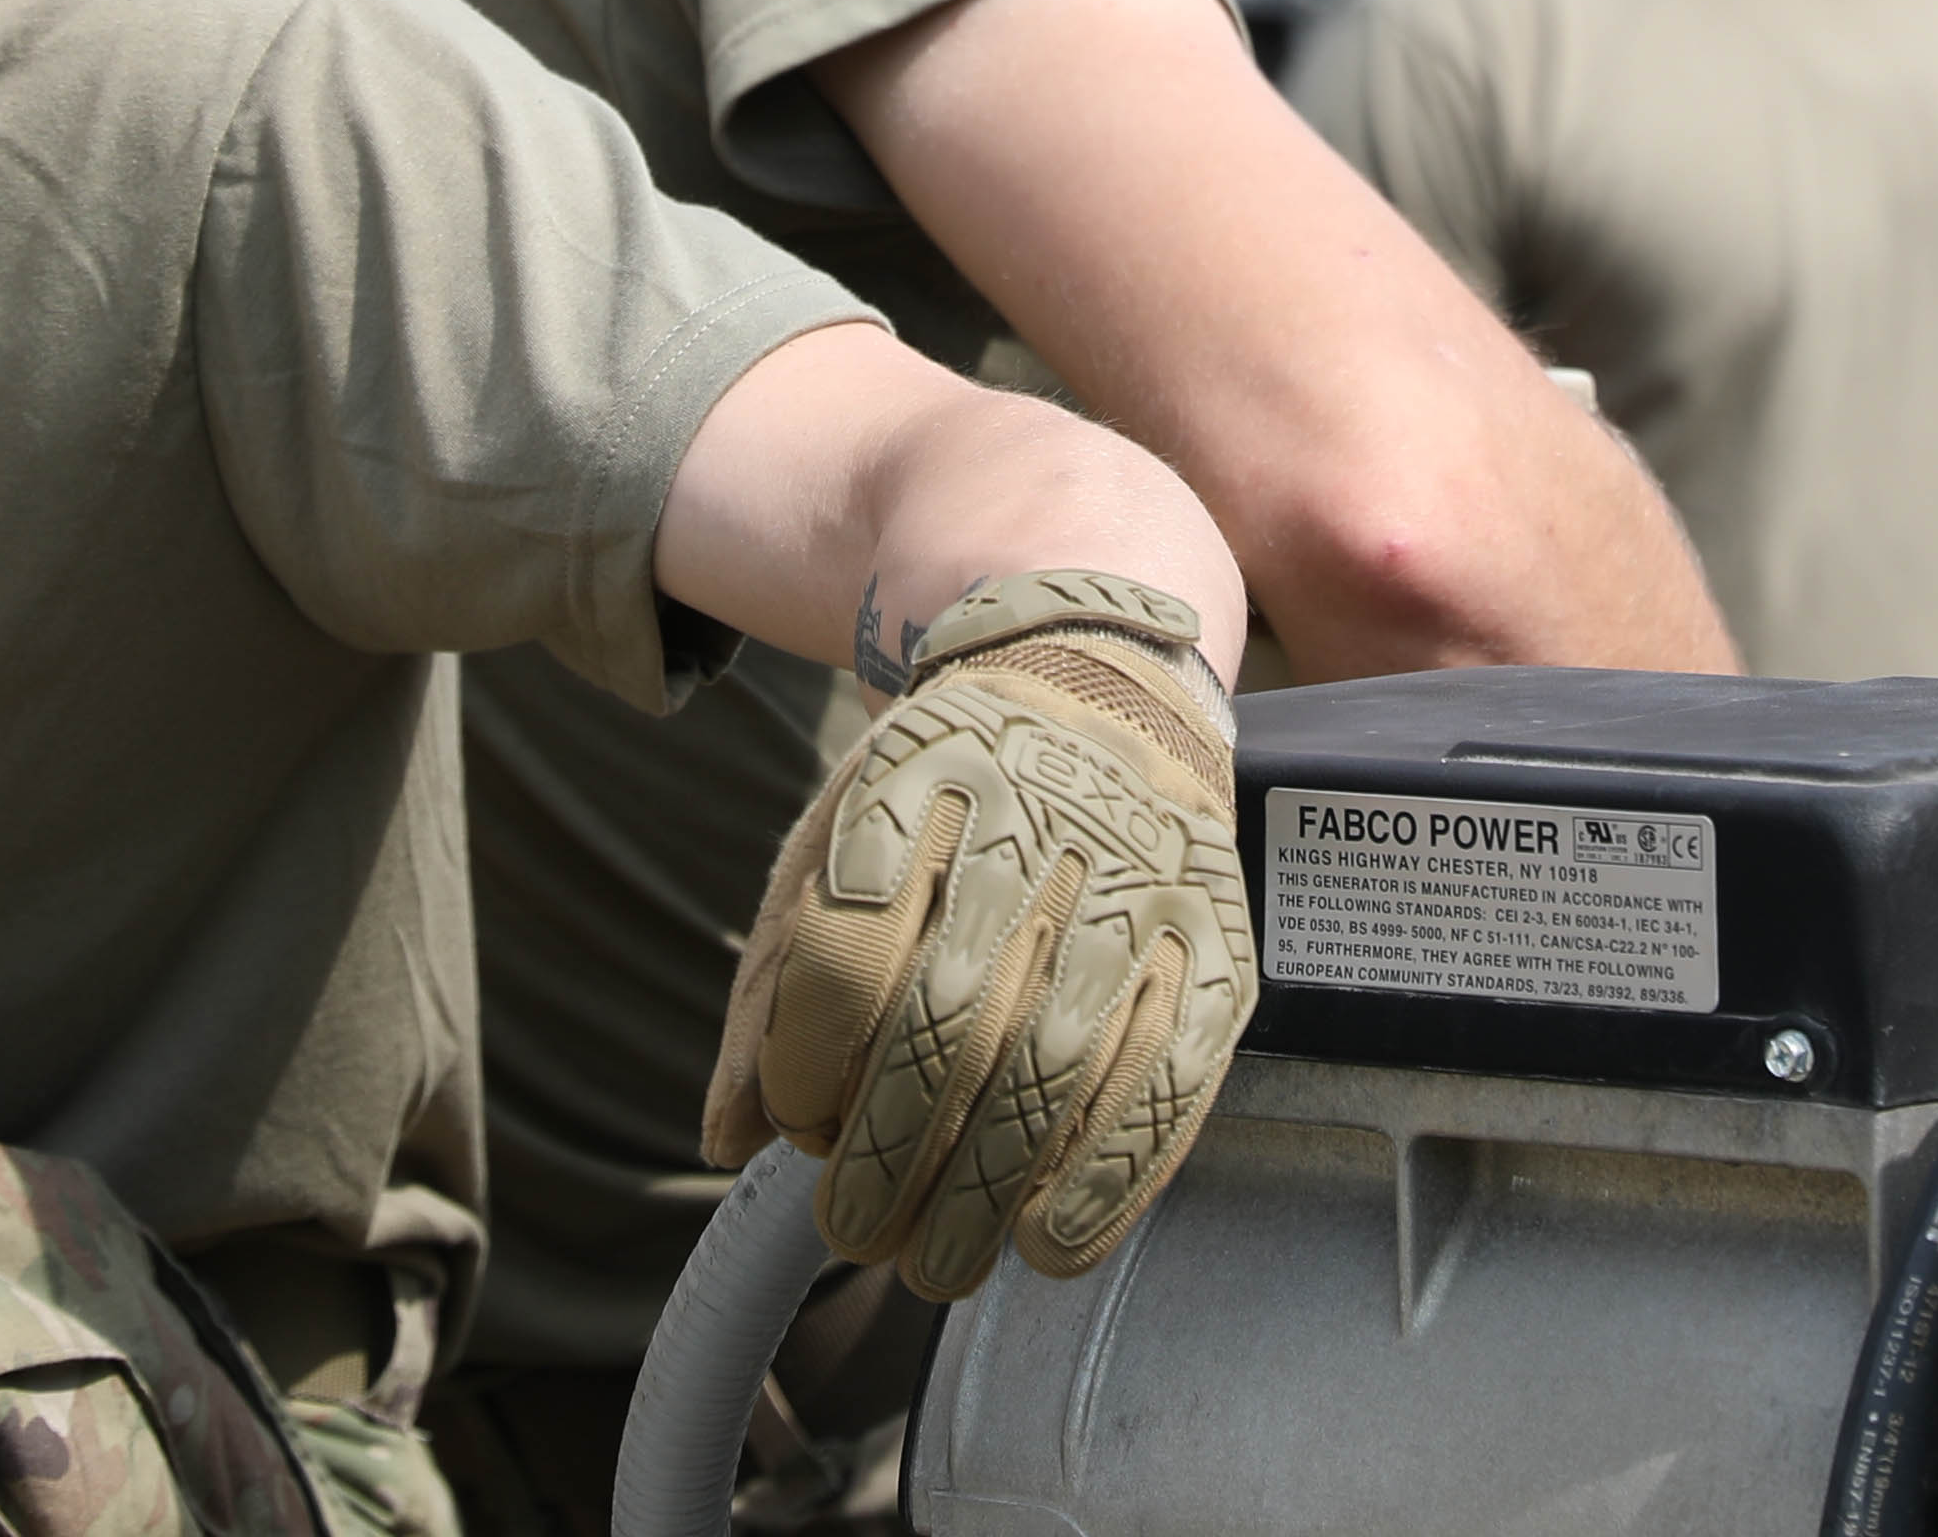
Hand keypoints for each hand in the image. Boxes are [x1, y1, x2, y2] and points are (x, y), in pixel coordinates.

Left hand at [704, 567, 1253, 1296]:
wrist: (1102, 677)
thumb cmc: (941, 795)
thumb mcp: (832, 842)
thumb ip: (770, 989)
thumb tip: (726, 1137)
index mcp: (914, 781)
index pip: (847, 949)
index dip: (811, 1060)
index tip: (800, 1120)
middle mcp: (1032, 822)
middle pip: (949, 1022)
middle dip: (891, 1156)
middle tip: (858, 1229)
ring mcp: (1136, 877)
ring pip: (1057, 1062)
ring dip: (989, 1190)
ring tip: (938, 1261)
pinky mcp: (1212, 933)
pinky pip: (1170, 1073)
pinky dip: (1110, 1176)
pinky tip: (1051, 1240)